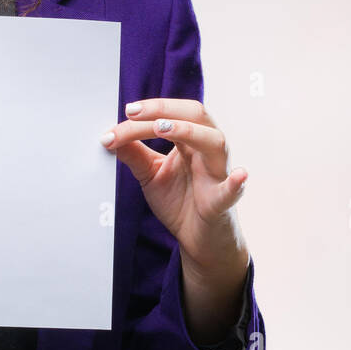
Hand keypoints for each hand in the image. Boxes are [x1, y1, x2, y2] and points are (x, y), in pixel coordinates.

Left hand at [100, 98, 248, 277]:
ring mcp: (218, 173)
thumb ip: (134, 155)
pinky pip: (232, 189)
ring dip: (188, 131)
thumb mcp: (150, 174)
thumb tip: (111, 136)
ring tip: (162, 129)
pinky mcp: (222, 201)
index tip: (119, 119)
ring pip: (215, 141)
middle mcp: (207, 150)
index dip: (146, 112)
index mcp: (191, 140)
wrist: (198, 240)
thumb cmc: (180, 202)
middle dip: (164, 109)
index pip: (172, 114)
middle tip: (133, 113)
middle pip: (195, 115)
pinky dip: (236, 182)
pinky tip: (239, 175)